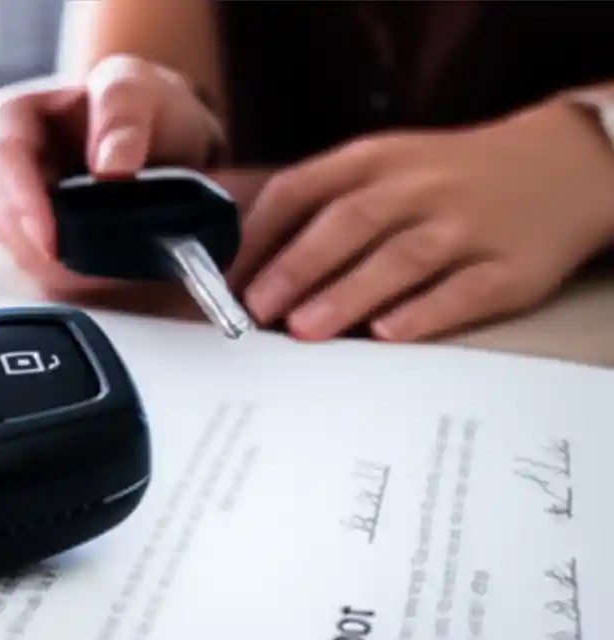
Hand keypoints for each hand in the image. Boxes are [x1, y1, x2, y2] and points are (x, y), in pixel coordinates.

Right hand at [0, 54, 225, 299]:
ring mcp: (12, 213)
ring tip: (118, 262)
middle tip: (104, 264)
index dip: (24, 203)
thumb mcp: (137, 86)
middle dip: (49, 246)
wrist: (159, 134)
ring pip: (24, 255)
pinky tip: (109, 270)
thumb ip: (123, 112)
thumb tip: (111, 169)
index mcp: (5, 118)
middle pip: (6, 220)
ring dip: (66, 267)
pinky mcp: (35, 246)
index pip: (1, 160)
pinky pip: (46, 273)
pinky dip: (78, 277)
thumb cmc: (138, 103)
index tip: (52, 240)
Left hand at [236, 99, 613, 341]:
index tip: (223, 275)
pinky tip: (387, 333)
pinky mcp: (509, 269)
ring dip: (347, 293)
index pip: (303, 188)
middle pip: (349, 222)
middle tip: (255, 307)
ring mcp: (466, 226)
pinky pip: (462, 291)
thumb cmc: (446, 178)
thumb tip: (242, 256)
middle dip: (296, 266)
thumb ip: (319, 202)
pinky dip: (424, 312)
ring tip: (303, 329)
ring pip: (400, 258)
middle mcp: (418, 187)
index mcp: (374, 159)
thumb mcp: (383, 165)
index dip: (259, 234)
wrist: (563, 167)